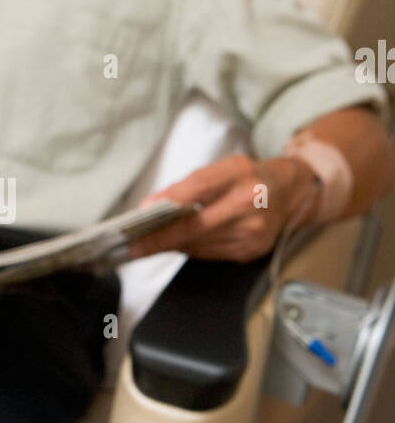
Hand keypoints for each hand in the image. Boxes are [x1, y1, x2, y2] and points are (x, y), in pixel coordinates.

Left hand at [129, 154, 319, 262]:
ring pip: (199, 245)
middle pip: (194, 226)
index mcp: (240, 176)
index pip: (198, 188)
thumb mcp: (222, 167)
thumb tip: (152, 205)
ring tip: (146, 245)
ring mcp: (252, 233)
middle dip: (158, 239)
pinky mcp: (251, 252)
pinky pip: (210, 254)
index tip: (140, 215)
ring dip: (170, 246)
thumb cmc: (250, 177)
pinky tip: (177, 246)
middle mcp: (249, 205)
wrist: (292, 194)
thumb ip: (187, 185)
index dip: (168, 202)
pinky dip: (190, 250)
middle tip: (130, 246)